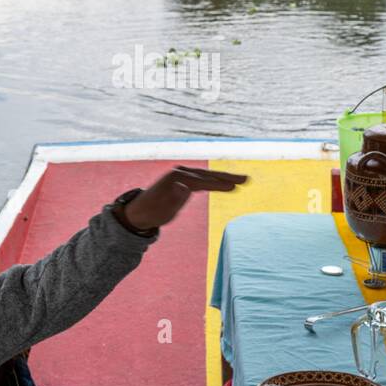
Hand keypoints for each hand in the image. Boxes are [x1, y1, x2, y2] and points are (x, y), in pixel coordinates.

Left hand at [121, 166, 247, 230]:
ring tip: (241, 181)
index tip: (235, 188)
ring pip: (207, 175)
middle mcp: (180, 172)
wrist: (139, 211)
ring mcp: (181, 173)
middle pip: (208, 174)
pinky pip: (203, 178)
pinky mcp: (182, 178)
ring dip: (224, 177)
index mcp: (177, 179)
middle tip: (246, 179)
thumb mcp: (164, 210)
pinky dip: (214, 180)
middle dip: (227, 177)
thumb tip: (185, 186)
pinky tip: (225, 183)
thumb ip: (175, 198)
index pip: (203, 181)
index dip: (219, 184)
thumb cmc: (152, 213)